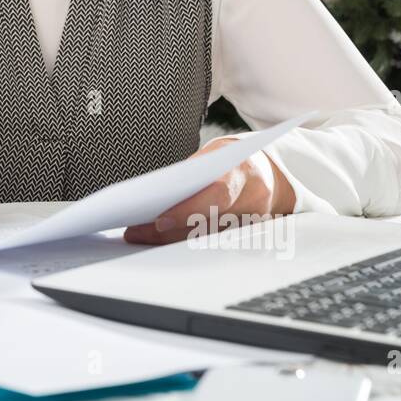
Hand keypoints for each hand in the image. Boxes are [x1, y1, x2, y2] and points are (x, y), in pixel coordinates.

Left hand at [124, 136, 295, 245]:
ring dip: (170, 240)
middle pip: (208, 224)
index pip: (217, 195)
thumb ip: (189, 174)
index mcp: (242, 172)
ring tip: (140, 235)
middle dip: (168, 231)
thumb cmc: (229, 161)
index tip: (159, 221)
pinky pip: (212, 245)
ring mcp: (253, 222)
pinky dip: (184, 244)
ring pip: (207, 239)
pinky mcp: (248, 238)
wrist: (265, 170)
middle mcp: (253, 200)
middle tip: (136, 232)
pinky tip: (160, 241)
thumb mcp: (211, 156)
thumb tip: (154, 195)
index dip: (189, 211)